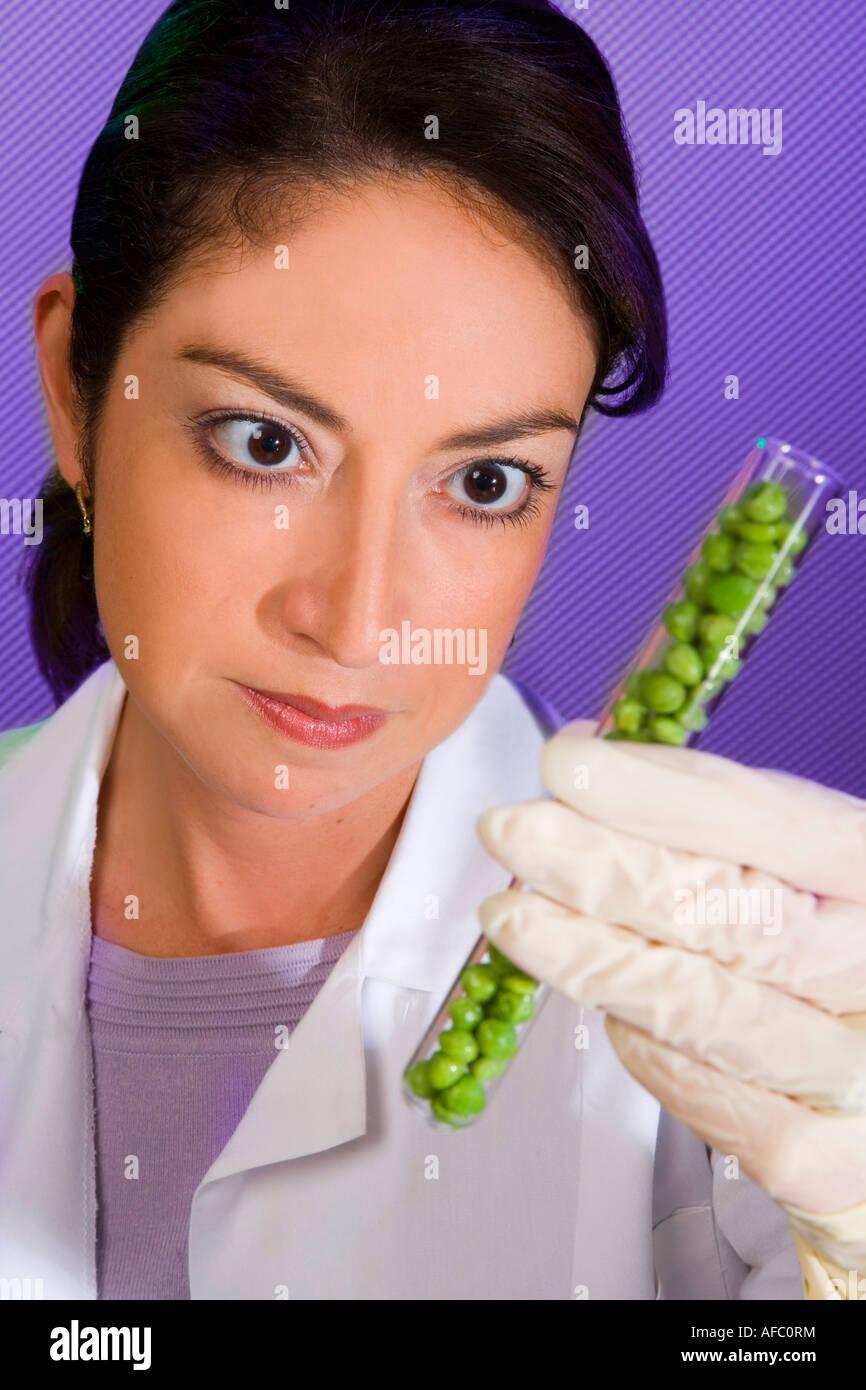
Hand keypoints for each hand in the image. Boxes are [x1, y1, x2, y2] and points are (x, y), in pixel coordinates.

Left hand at [476, 720, 865, 1299]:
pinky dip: (637, 1037)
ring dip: (589, 954)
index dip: (664, 794)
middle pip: (730, 917)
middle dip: (602, 868)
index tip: (570, 765)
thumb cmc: (835, 964)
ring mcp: (853, 1074)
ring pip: (699, 1007)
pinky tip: (600, 999)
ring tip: (514, 915)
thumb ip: (713, 826)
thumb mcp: (804, 876)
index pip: (779, 826)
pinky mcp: (815, 1160)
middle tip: (513, 830)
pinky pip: (697, 1090)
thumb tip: (589, 770)